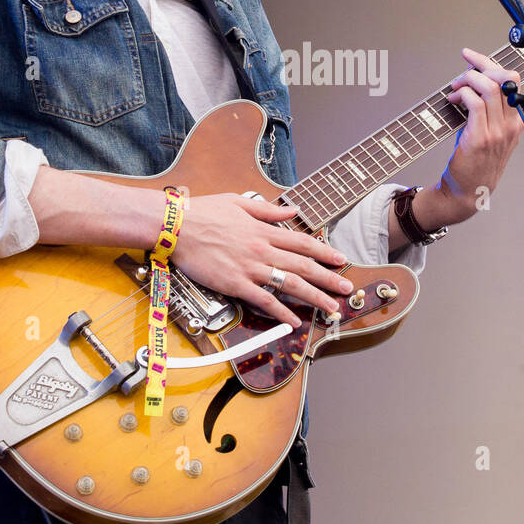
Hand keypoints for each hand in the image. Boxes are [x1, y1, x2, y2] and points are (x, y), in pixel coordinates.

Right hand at [170, 193, 351, 327]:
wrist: (176, 226)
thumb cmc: (203, 212)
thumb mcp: (238, 201)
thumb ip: (267, 209)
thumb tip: (291, 210)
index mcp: (263, 230)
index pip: (303, 243)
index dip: (324, 252)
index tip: (340, 260)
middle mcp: (262, 250)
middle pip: (304, 266)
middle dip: (329, 279)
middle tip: (346, 289)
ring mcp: (250, 268)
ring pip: (290, 285)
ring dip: (314, 297)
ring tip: (330, 308)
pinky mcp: (235, 284)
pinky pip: (264, 301)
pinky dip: (281, 313)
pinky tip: (294, 322)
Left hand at [429, 46, 523, 223]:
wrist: (468, 193)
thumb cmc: (474, 163)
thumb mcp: (488, 134)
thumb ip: (485, 110)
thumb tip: (471, 81)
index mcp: (515, 122)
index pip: (511, 81)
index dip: (490, 63)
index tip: (472, 57)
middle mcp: (510, 125)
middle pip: (504, 79)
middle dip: (480, 66)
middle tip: (462, 72)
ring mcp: (497, 132)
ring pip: (489, 87)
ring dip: (468, 80)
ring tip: (455, 87)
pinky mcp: (480, 138)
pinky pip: (474, 103)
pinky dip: (462, 94)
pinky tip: (453, 99)